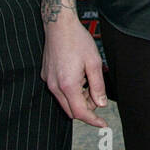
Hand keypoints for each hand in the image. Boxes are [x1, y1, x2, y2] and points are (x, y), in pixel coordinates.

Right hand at [42, 12, 107, 127]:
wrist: (59, 25)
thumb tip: (101, 104)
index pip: (80, 113)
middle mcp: (55, 86)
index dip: (93, 120)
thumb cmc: (77, 40)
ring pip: (65, 101)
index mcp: (68, 84)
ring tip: (88, 80)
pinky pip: (59, 91)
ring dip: (78, 98)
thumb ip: (98, 86)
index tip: (103, 124)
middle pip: (72, 110)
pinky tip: (78, 75)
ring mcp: (49, 81)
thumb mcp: (94, 63)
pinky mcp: (46, 76)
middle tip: (97, 93)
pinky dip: (70, 90)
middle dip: (86, 107)